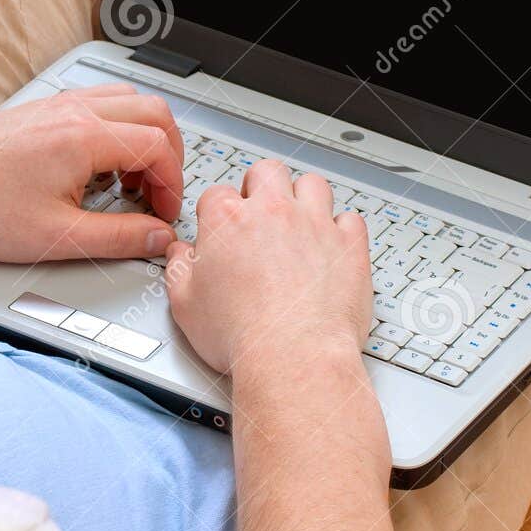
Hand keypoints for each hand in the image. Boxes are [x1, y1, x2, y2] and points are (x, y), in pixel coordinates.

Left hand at [0, 83, 183, 261]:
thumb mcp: (58, 237)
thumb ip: (118, 238)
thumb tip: (156, 237)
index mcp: (82, 137)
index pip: (157, 146)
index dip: (173, 184)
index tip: (164, 212)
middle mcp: (73, 111)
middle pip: (154, 113)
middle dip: (168, 156)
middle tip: (158, 194)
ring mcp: (57, 105)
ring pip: (129, 100)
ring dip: (144, 136)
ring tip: (130, 180)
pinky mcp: (43, 109)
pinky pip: (99, 102)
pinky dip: (117, 128)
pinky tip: (99, 165)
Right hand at [165, 160, 372, 379]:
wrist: (292, 357)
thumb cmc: (240, 334)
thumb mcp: (185, 304)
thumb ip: (179, 268)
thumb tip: (179, 255)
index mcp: (228, 220)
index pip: (217, 193)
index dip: (216, 211)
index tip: (220, 229)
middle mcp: (273, 212)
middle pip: (267, 172)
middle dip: (260, 186)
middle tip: (259, 211)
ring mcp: (315, 225)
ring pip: (313, 184)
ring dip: (304, 197)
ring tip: (299, 220)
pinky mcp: (349, 246)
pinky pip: (351, 219)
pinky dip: (342, 229)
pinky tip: (332, 245)